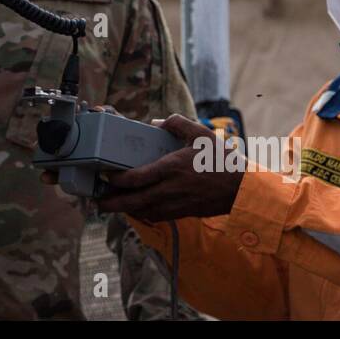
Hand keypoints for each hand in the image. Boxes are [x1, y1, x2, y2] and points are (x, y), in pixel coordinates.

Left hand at [44, 114, 244, 223]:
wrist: (242, 189)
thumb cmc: (221, 161)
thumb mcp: (201, 134)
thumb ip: (178, 124)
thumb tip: (157, 122)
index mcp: (171, 168)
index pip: (136, 178)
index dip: (116, 180)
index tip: (106, 175)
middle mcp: (170, 189)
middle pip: (133, 201)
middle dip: (111, 203)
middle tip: (97, 201)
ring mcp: (175, 204)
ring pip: (142, 211)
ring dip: (125, 210)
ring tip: (112, 204)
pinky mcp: (182, 213)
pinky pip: (156, 216)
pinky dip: (142, 213)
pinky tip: (137, 207)